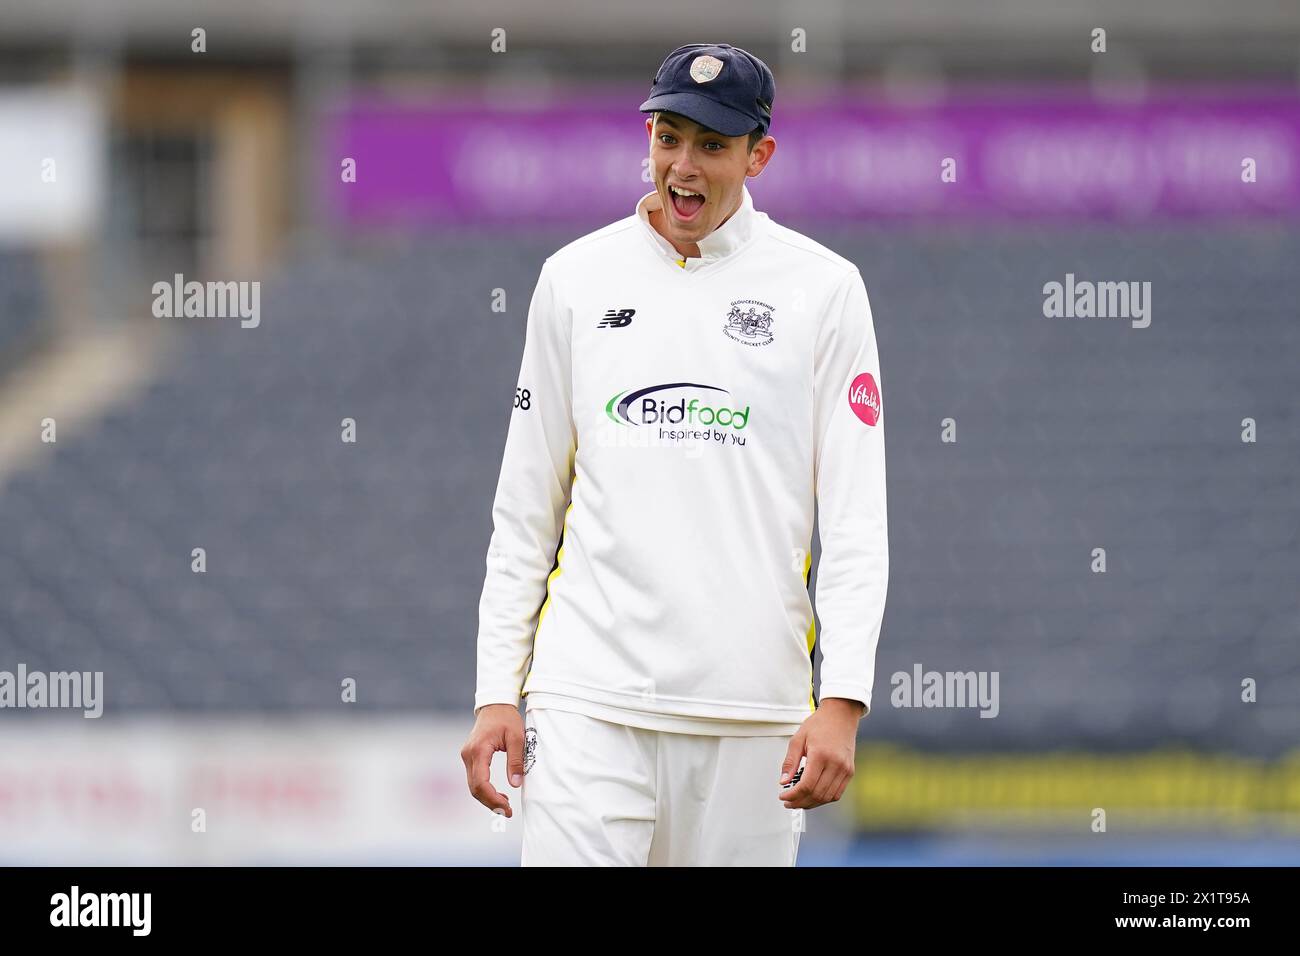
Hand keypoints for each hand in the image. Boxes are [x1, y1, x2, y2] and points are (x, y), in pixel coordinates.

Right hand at [460, 703, 525, 817]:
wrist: (494, 705)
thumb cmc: (506, 719)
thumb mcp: (517, 737)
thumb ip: (516, 760)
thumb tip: (515, 784)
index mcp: (479, 749)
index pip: (481, 782)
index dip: (492, 799)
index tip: (506, 807)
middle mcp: (468, 755)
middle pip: (474, 788)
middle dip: (490, 802)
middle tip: (507, 812)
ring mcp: (467, 756)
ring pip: (473, 786)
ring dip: (487, 798)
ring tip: (505, 805)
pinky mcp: (470, 758)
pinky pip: (474, 779)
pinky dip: (484, 790)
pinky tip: (498, 794)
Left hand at [777, 697, 862, 809]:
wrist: (840, 716)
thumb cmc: (820, 724)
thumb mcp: (798, 739)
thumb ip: (790, 762)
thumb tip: (784, 780)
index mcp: (820, 755)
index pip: (806, 785)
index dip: (793, 795)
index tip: (784, 796)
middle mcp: (836, 764)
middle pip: (817, 794)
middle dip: (800, 802)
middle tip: (789, 801)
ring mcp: (845, 769)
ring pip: (827, 797)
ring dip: (811, 803)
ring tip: (799, 801)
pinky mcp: (850, 772)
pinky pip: (837, 793)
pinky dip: (824, 799)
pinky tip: (814, 796)